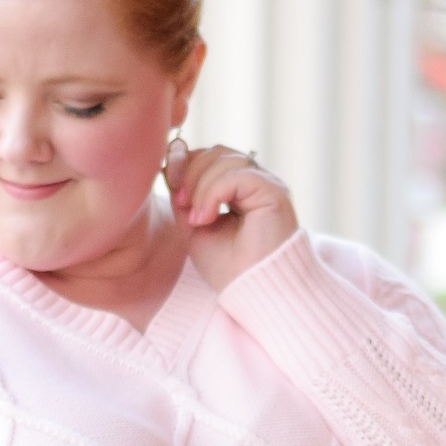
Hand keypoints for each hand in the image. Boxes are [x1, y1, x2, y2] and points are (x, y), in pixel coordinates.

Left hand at [164, 138, 298, 287]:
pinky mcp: (274, 192)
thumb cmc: (228, 269)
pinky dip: (213, 193)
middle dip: (191, 172)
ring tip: (196, 219)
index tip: (172, 186)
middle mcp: (257, 183)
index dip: (187, 162)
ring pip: (226, 160)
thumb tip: (171, 162)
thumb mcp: (195, 225)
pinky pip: (237, 175)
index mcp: (240, 189)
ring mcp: (267, 185)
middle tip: (181, 203)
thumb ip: (185, 195)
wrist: (252, 293)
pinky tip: (206, 218)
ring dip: (201, 186)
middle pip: (217, 152)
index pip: (212, 156)